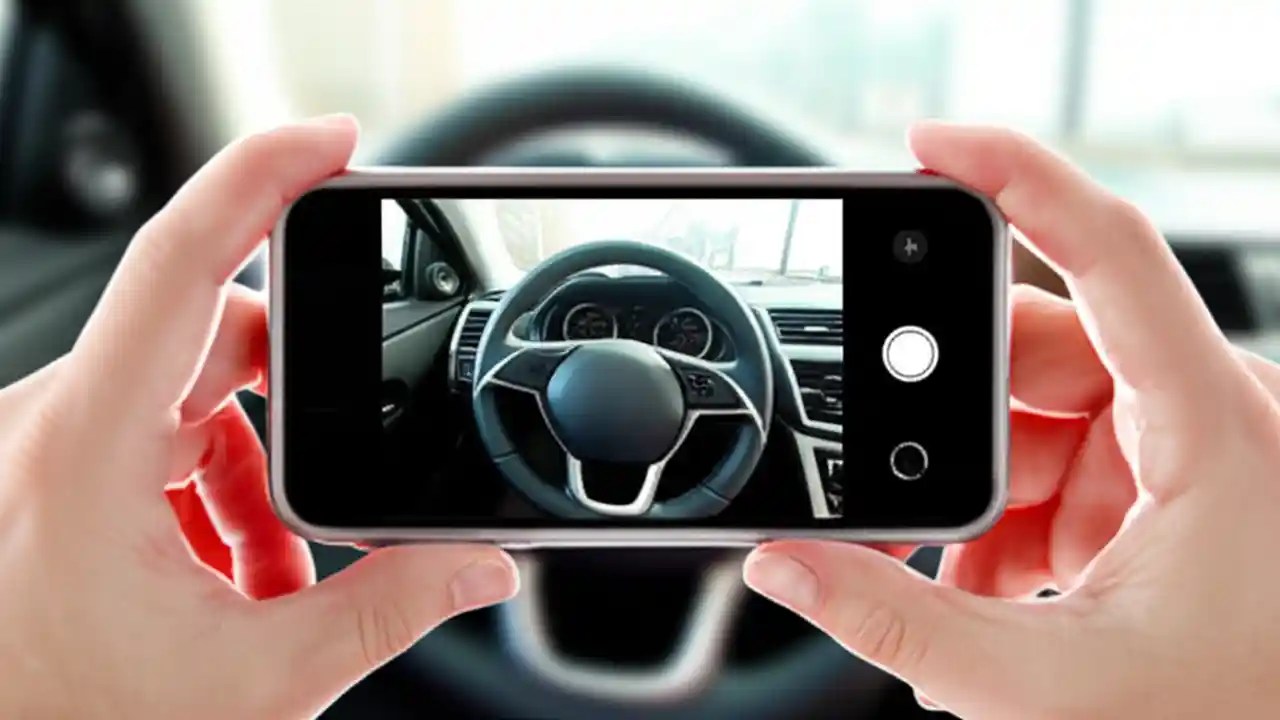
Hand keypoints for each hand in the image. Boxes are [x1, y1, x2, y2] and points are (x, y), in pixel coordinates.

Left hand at [0, 116, 518, 718]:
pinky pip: (152, 432)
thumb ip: (387, 611)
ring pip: (187, 393)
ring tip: (264, 575)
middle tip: (313, 510)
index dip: (259, 178)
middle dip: (293, 411)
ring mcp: (42, 446)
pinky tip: (228, 574)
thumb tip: (481, 564)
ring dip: (251, 468)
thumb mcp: (254, 681)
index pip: (178, 262)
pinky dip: (209, 487)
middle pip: (211, 341)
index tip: (333, 143)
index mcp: (84, 451)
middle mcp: (48, 426)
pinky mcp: (46, 470)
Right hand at [744, 122, 1279, 718]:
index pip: (1109, 250)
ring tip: (972, 584)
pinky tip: (1002, 590)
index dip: (1014, 177)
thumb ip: (901, 623)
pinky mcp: (1156, 482)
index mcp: (1216, 430)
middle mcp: (1207, 414)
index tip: (926, 146)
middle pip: (1039, 344)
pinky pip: (1052, 458)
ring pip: (1032, 410)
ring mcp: (1180, 447)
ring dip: (979, 491)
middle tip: (914, 503)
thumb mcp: (1048, 685)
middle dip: (954, 423)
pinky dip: (1006, 517)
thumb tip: (789, 563)